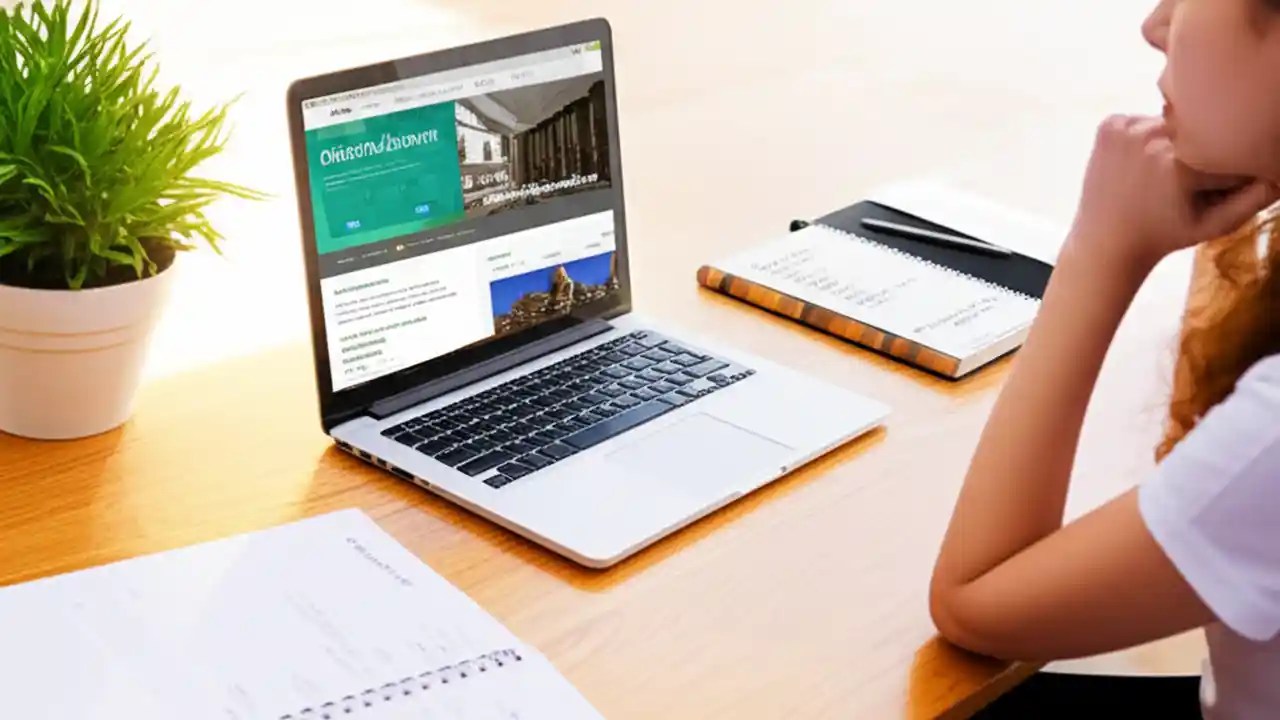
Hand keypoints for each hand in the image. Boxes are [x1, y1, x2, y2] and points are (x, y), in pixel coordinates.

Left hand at [1069, 115, 1278, 268]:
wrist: (1105, 240)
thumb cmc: (1165, 234)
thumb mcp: (1217, 224)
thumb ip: (1256, 197)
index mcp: (1182, 164)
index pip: (1226, 151)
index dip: (1227, 171)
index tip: (1212, 189)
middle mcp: (1154, 137)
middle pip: (1200, 131)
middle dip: (1202, 151)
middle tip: (1182, 183)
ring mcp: (1127, 128)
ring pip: (1172, 122)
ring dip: (1174, 141)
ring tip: (1160, 174)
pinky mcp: (1109, 124)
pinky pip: (1143, 119)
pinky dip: (1146, 136)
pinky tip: (1139, 164)